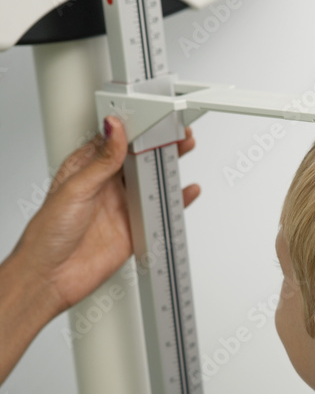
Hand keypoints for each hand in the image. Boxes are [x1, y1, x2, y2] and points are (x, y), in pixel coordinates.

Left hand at [11, 116, 198, 320]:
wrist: (51, 276)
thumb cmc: (48, 233)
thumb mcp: (76, 188)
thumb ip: (102, 160)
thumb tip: (115, 129)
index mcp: (86, 169)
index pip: (116, 141)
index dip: (135, 129)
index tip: (153, 117)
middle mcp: (105, 186)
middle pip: (138, 159)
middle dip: (158, 144)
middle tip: (177, 132)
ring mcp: (121, 206)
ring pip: (151, 182)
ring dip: (168, 168)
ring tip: (184, 151)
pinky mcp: (134, 229)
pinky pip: (159, 212)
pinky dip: (176, 202)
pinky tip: (186, 191)